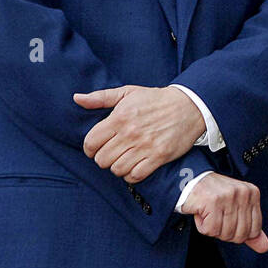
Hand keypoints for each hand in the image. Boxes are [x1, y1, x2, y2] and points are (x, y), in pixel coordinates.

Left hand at [77, 85, 204, 182]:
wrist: (190, 105)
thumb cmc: (156, 99)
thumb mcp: (128, 92)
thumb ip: (101, 97)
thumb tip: (77, 98)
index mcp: (120, 117)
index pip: (91, 142)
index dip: (90, 148)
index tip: (96, 148)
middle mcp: (130, 133)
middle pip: (102, 159)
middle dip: (103, 158)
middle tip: (111, 154)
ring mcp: (145, 146)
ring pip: (117, 169)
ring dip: (118, 167)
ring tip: (124, 159)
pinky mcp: (159, 156)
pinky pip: (135, 175)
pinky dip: (131, 175)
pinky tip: (134, 166)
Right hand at [178, 173, 267, 252]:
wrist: (190, 182)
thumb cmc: (215, 198)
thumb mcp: (237, 211)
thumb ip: (251, 230)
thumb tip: (265, 248)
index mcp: (253, 194)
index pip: (254, 231)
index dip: (238, 233)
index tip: (228, 220)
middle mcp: (243, 193)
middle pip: (240, 234)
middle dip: (225, 232)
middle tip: (216, 218)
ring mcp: (228, 196)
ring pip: (225, 233)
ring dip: (213, 229)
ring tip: (209, 214)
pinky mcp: (212, 201)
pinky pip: (211, 230)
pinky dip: (203, 226)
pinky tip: (201, 213)